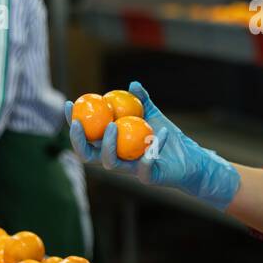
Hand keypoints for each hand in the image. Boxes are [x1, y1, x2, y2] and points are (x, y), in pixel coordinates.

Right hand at [64, 81, 239, 209]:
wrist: (192, 158)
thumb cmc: (169, 137)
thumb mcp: (154, 115)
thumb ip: (142, 102)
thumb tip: (132, 84)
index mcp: (114, 145)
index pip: (87, 136)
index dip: (73, 123)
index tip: (70, 104)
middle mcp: (118, 160)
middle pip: (88, 155)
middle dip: (79, 140)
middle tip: (80, 122)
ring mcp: (132, 170)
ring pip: (110, 164)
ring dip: (108, 144)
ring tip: (113, 125)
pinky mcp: (149, 178)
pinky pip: (145, 167)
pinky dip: (151, 150)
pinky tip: (158, 135)